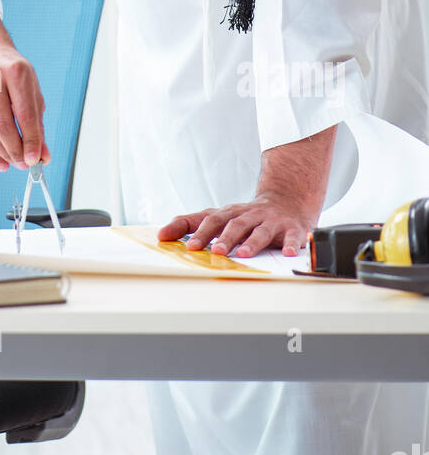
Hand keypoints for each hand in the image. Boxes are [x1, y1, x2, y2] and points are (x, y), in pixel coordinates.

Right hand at [0, 42, 50, 172]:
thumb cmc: (12, 73)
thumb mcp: (31, 90)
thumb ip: (37, 122)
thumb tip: (43, 155)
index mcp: (16, 71)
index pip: (24, 113)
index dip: (31, 140)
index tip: (36, 159)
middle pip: (2, 125)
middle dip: (16, 151)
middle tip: (25, 164)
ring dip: (3, 153)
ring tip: (15, 162)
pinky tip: (0, 161)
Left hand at [157, 192, 318, 257]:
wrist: (286, 200)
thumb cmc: (245, 215)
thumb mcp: (218, 216)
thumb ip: (189, 224)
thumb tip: (161, 234)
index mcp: (229, 213)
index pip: (211, 220)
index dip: (200, 233)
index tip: (189, 246)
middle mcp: (248, 215)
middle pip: (234, 225)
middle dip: (225, 238)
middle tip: (216, 251)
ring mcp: (270, 221)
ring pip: (260, 230)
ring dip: (252, 242)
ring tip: (243, 254)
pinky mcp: (291, 228)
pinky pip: (292, 236)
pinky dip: (292, 244)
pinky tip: (289, 252)